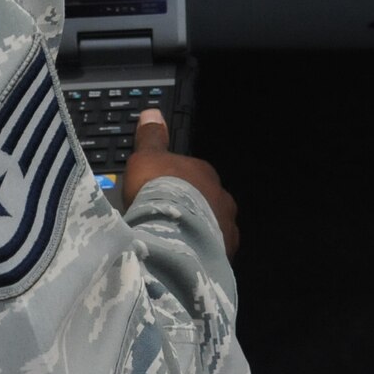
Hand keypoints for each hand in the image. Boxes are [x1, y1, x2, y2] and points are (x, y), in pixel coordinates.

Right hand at [122, 108, 239, 256]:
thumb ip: (151, 137)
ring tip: (174, 246)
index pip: (192, 175)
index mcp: (204, 172)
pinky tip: (183, 261)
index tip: (160, 197)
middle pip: (205, 202)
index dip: (175, 186)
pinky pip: (211, 253)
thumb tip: (153, 113)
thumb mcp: (146, 158)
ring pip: (211, 228)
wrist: (173, 234)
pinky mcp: (225, 255)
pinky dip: (199, 255)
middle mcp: (222, 197)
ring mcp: (227, 228)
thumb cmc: (158, 191)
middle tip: (166, 222)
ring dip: (196, 234)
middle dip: (190, 211)